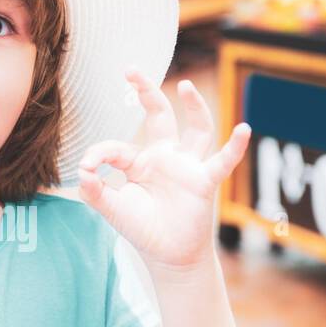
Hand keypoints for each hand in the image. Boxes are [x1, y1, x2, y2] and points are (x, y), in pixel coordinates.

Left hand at [78, 68, 250, 271]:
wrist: (168, 257)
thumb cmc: (143, 229)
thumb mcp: (112, 209)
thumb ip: (94, 191)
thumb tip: (81, 170)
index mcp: (140, 162)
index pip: (117, 147)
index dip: (99, 154)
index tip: (86, 166)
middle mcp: (165, 157)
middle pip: (159, 115)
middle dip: (146, 92)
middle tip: (130, 69)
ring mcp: (187, 167)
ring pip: (197, 129)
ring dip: (194, 106)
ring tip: (184, 85)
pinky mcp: (204, 181)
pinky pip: (223, 160)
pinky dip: (235, 146)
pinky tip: (244, 130)